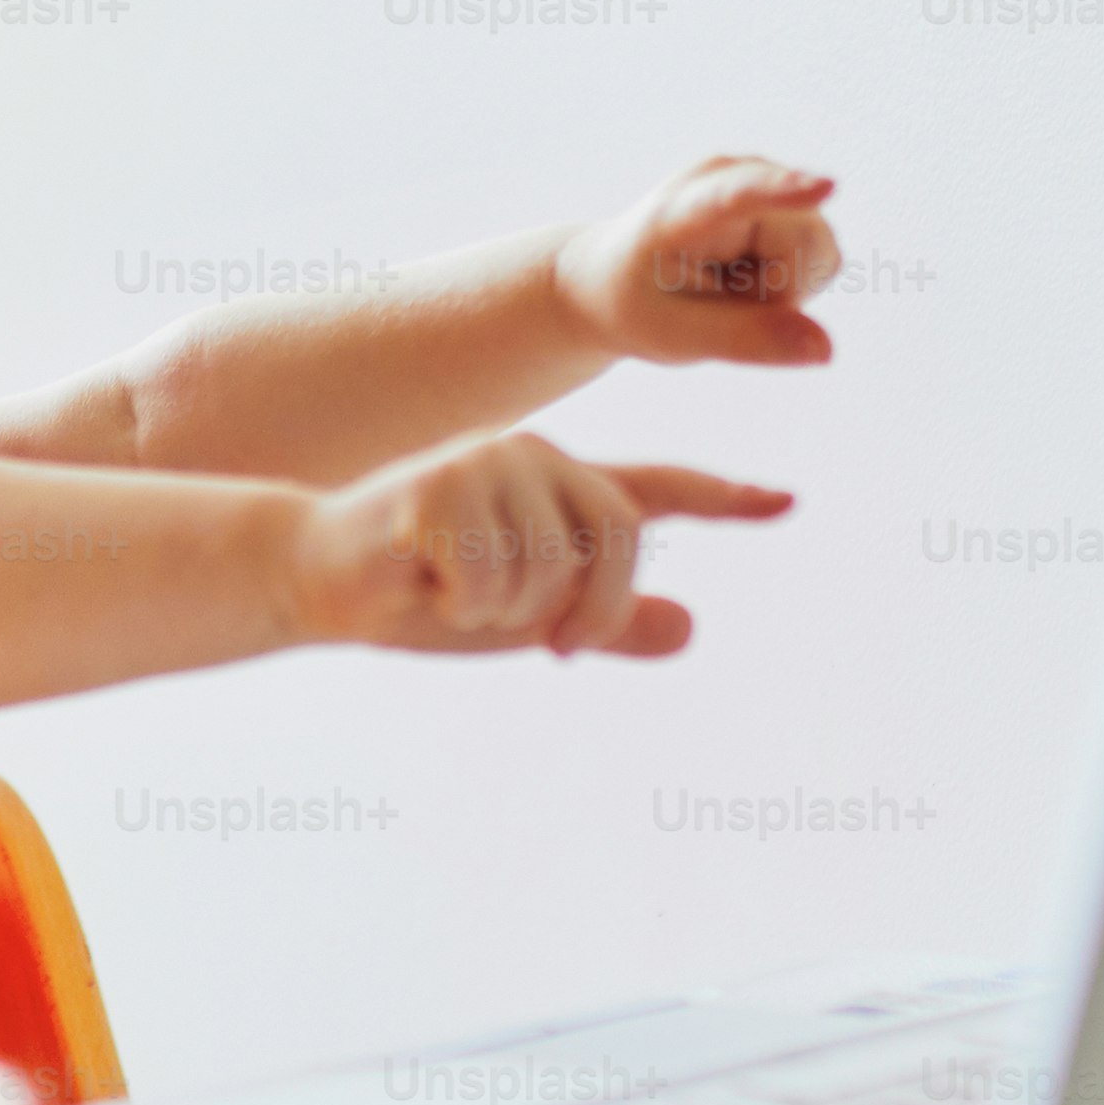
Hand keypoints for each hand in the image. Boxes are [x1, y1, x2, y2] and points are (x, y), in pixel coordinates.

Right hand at [290, 434, 792, 657]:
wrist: (317, 577)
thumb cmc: (417, 599)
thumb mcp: (521, 622)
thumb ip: (603, 625)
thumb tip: (692, 626)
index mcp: (557, 491)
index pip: (652, 492)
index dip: (723, 501)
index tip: (787, 502)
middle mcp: (535, 459)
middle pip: (617, 538)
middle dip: (591, 609)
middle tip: (551, 645)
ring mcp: (489, 461)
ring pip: (549, 567)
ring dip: (501, 609)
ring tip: (451, 591)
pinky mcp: (444, 481)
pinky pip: (490, 575)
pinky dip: (458, 600)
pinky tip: (419, 579)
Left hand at [565, 156, 841, 366]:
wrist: (618, 278)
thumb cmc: (640, 306)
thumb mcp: (676, 335)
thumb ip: (746, 340)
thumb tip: (826, 350)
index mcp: (682, 207)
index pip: (738, 195)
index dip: (783, 192)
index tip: (828, 187)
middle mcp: (734, 175)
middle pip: (803, 248)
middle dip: (777, 295)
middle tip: (718, 299)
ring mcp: (767, 182)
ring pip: (819, 255)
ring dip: (783, 291)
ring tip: (729, 284)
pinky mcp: (790, 202)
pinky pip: (821, 259)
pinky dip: (791, 284)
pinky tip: (749, 276)